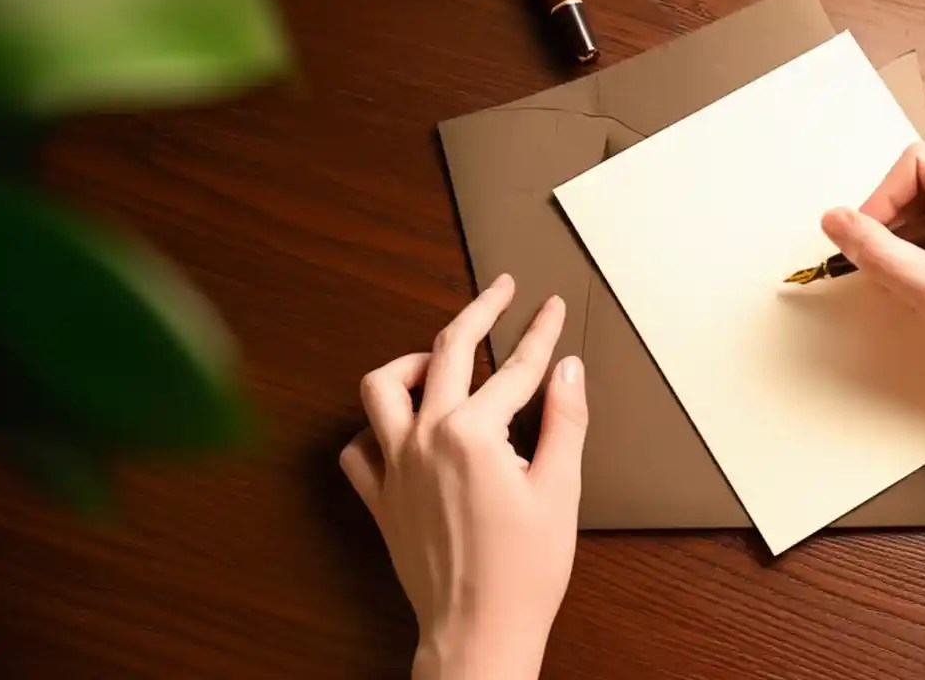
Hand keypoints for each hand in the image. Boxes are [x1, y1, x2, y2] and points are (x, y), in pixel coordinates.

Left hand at [339, 274, 587, 679]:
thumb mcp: (561, 490)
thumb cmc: (522, 574)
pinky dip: (376, 429)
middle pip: (447, 350)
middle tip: (500, 291)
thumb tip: (566, 369)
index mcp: (474, 435)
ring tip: (441, 359)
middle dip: (478, 311)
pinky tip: (403, 428)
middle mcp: (425, 440)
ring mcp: (395, 468)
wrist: (478, 633)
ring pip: (382, 387)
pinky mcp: (380, 498)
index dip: (538, 331)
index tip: (549, 307)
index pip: (515, 366)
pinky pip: (358, 447)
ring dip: (412, 362)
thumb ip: (563, 419)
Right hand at [821, 142, 924, 387]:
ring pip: (924, 213)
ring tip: (896, 285)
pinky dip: (914, 259)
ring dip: (899, 245)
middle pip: (921, 184)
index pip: (922, 163)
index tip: (863, 240)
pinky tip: (914, 290)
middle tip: (875, 267)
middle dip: (890, 223)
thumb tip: (830, 218)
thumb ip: (878, 251)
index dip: (884, 196)